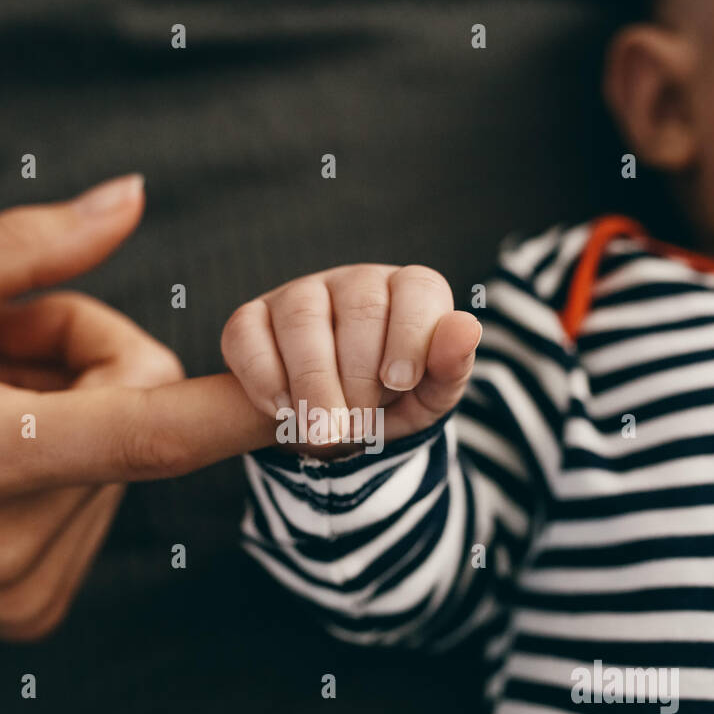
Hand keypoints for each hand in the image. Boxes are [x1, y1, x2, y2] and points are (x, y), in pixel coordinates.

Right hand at [220, 264, 481, 458]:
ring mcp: (300, 295)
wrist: (339, 425)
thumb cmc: (393, 401)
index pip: (417, 291)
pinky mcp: (252, 319)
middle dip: (359, 378)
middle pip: (359, 310)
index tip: (400, 383)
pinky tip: (282, 410)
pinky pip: (247, 335)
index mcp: (409, 291)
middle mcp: (355, 283)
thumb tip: (466, 329)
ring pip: (301, 320)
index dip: (410, 336)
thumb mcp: (430, 395)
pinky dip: (264, 377)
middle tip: (358, 427)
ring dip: (313, 384)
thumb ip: (450, 366)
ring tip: (323, 430)